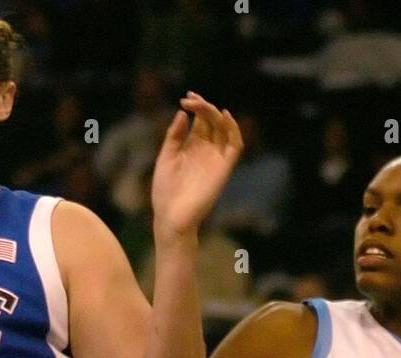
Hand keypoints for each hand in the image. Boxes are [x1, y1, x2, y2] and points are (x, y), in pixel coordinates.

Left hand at [150, 92, 243, 236]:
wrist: (171, 216)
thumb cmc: (165, 191)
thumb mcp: (166, 157)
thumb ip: (175, 136)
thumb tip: (184, 113)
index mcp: (192, 147)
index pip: (200, 121)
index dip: (196, 107)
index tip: (186, 98)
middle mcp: (206, 150)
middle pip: (212, 122)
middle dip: (203, 107)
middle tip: (189, 99)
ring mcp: (216, 158)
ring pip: (224, 129)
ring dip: (215, 114)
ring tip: (202, 104)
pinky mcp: (224, 168)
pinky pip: (235, 146)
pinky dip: (234, 130)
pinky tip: (224, 116)